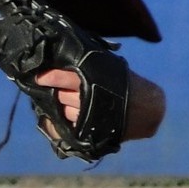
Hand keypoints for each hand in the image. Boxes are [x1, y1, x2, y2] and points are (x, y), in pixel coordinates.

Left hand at [34, 67, 165, 141]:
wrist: (150, 108)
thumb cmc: (127, 83)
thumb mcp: (109, 68)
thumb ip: (89, 65)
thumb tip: (66, 57)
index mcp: (94, 80)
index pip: (67, 77)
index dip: (51, 77)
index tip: (39, 77)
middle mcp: (91, 99)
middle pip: (62, 96)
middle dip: (55, 92)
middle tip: (48, 88)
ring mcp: (92, 117)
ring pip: (65, 112)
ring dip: (61, 107)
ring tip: (59, 102)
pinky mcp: (94, 130)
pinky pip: (71, 127)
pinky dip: (65, 123)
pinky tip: (60, 118)